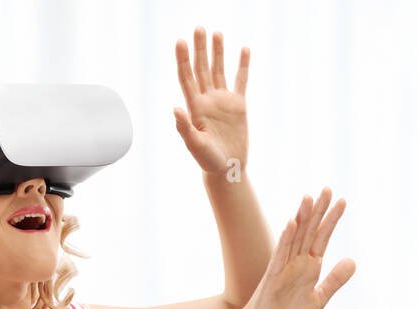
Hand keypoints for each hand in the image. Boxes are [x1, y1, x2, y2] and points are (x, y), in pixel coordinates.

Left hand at [174, 27, 249, 176]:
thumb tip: (174, 109)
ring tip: (217, 33)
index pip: (187, 78)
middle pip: (201, 68)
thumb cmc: (209, 161)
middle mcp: (207, 100)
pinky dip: (242, 65)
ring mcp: (223, 101)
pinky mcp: (238, 105)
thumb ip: (185, 128)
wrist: (228, 169)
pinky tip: (243, 50)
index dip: (183, 59)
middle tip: (199, 28)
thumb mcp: (195, 146)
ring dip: (218, 52)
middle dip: (200, 48)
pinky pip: (241, 81)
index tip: (180, 42)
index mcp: (195, 107)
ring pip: (219, 70)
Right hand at [236, 188, 355, 308]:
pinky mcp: (272, 277)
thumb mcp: (319, 298)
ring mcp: (283, 267)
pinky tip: (291, 224)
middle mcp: (297, 261)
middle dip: (319, 210)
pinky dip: (285, 239)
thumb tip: (353, 260)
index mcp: (309, 266)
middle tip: (328, 189)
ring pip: (294, 238)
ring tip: (309, 198)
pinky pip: (279, 255)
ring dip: (301, 218)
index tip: (342, 201)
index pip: (322, 237)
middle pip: (309, 231)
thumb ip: (335, 279)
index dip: (332, 220)